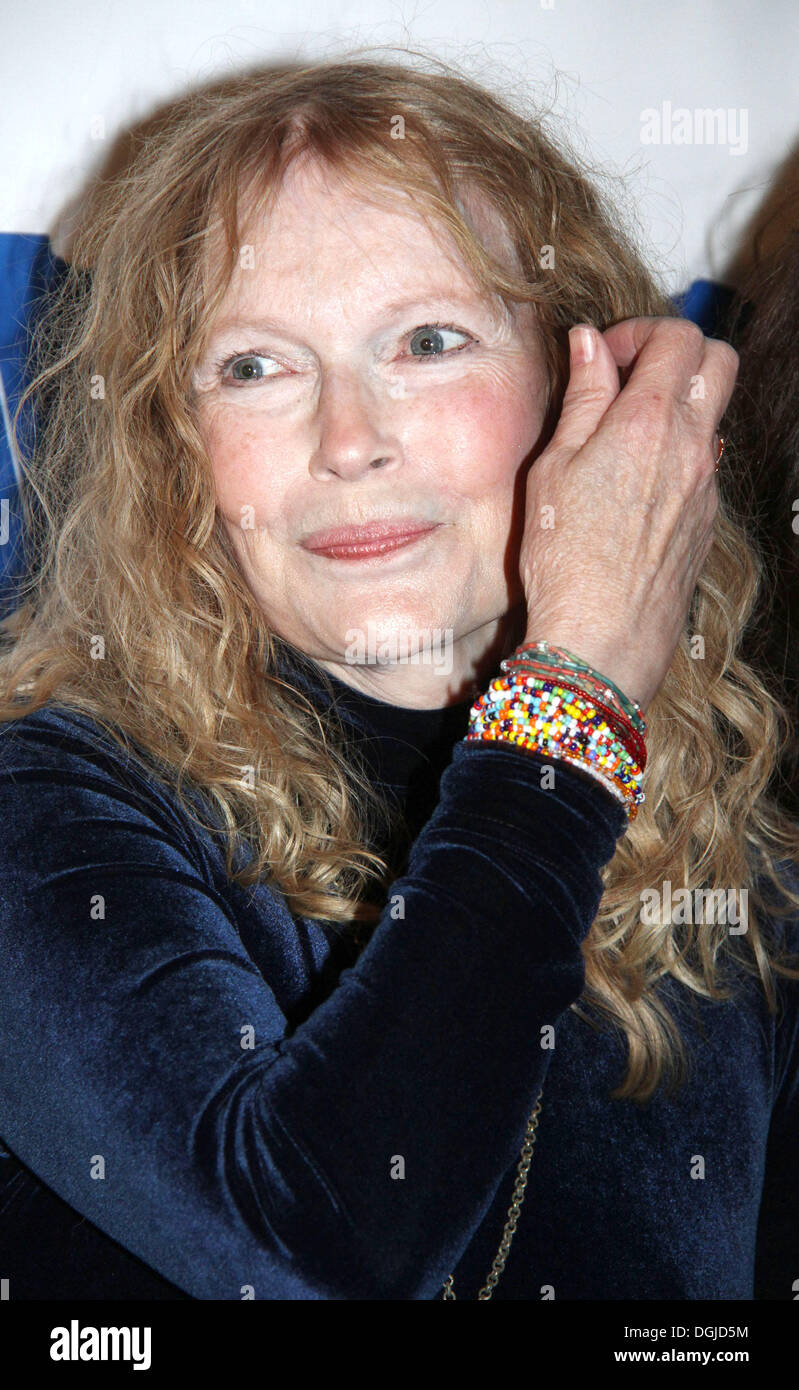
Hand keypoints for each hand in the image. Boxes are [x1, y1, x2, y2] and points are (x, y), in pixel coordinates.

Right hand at [518, 317, 737, 712]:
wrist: (602, 637)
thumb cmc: (566, 557)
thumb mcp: (554, 466)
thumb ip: (583, 398)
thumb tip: (590, 343)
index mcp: (651, 422)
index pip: (678, 336)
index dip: (642, 331)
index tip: (606, 354)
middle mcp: (692, 447)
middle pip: (720, 360)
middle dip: (679, 352)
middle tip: (631, 375)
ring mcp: (707, 484)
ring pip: (715, 413)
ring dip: (680, 402)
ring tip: (626, 431)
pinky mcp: (707, 519)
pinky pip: (705, 461)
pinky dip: (679, 449)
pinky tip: (634, 481)